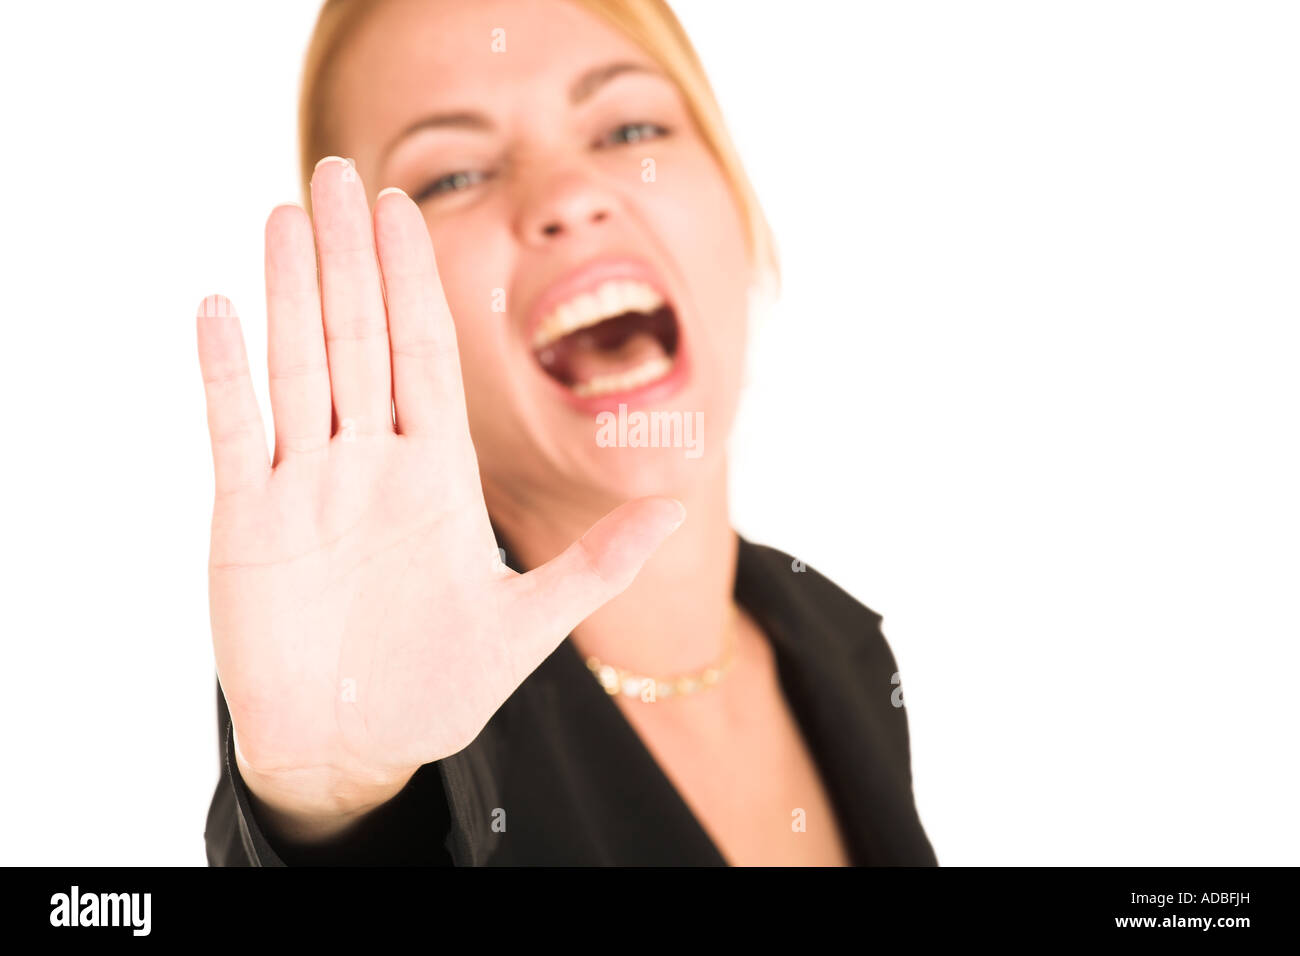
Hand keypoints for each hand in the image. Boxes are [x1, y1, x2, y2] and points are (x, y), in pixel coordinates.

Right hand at [196, 157, 683, 821]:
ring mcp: (304, 484)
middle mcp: (369, 462)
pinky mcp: (246, 520)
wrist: (349, 746)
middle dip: (350, 256)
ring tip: (285, 215)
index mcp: (433, 473)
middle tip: (337, 170)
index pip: (423, 354)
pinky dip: (227, 374)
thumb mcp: (527, 626)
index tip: (404, 208)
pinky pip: (233, 430)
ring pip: (298, 366)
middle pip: (359, 337)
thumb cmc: (435, 688)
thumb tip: (678, 508)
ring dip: (289, 291)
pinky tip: (220, 309)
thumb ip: (596, 566)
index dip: (414, 279)